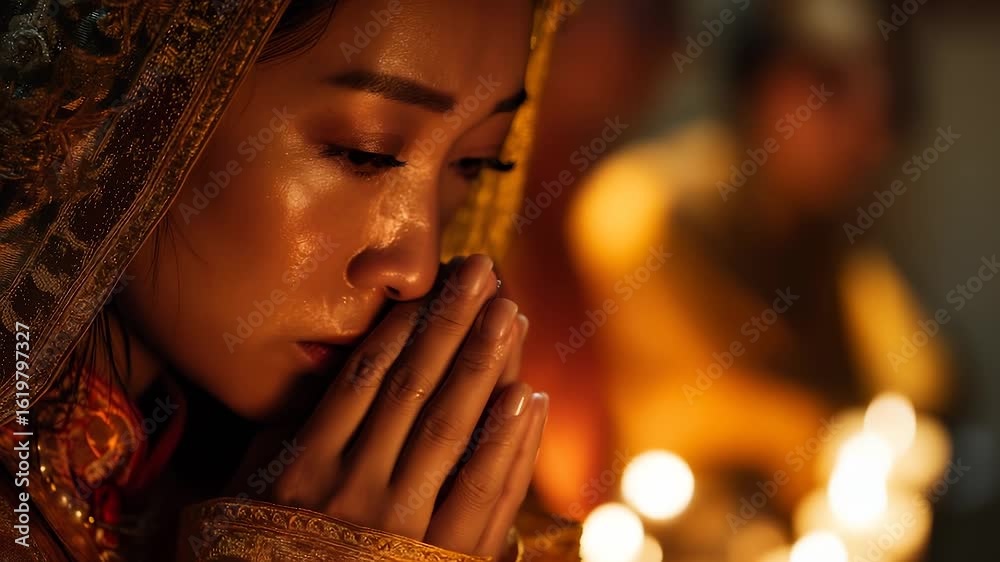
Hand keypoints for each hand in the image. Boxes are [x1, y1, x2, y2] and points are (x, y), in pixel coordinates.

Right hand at [245, 254, 546, 557]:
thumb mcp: (246, 504)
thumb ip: (276, 445)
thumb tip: (318, 382)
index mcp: (306, 471)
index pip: (367, 377)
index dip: (407, 325)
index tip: (436, 281)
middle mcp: (357, 491)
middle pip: (417, 389)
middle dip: (454, 324)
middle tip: (485, 272)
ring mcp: (405, 528)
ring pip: (455, 430)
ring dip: (487, 367)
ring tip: (511, 314)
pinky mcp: (448, 561)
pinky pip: (487, 493)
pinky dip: (512, 444)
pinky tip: (529, 397)